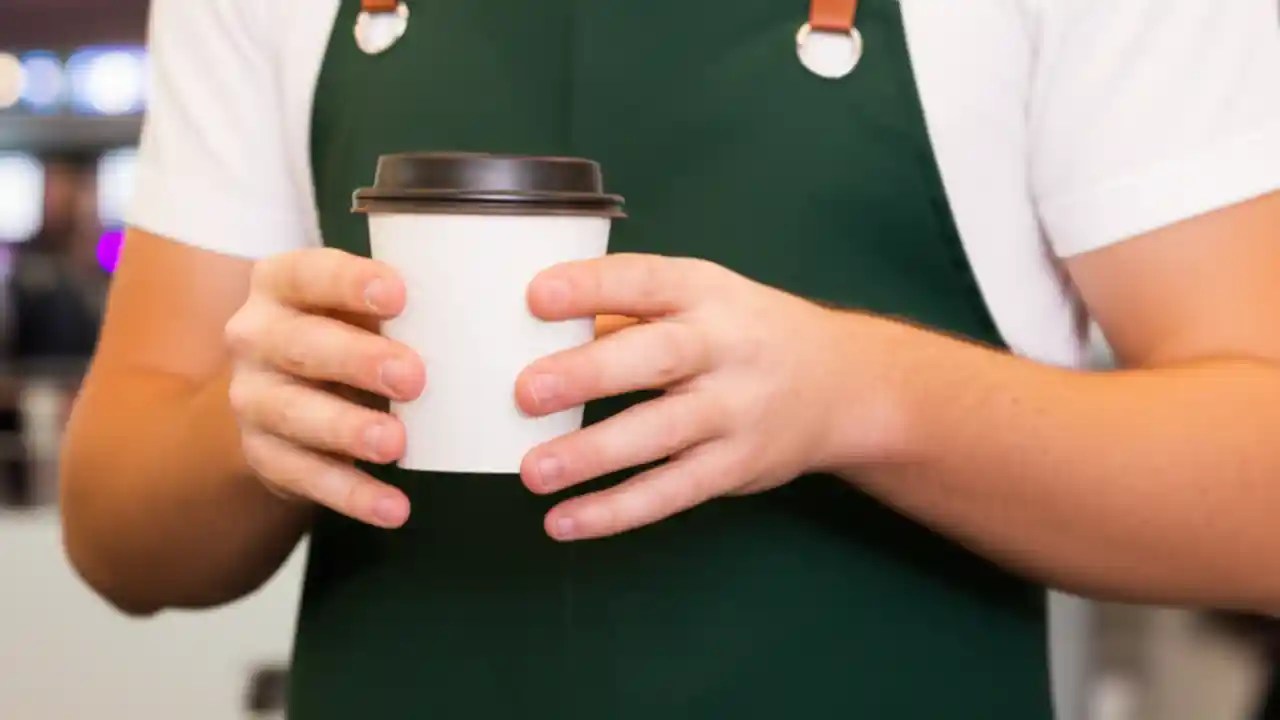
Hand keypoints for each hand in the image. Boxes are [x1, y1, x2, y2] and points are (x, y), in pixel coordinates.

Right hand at [225, 248, 425, 528]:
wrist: (290, 397)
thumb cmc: (350, 333)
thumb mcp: (365, 308)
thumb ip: (405, 304)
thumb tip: (489, 306)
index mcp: (281, 285)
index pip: (306, 273)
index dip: (348, 282)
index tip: (399, 295)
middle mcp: (256, 337)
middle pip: (301, 344)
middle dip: (357, 360)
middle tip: (413, 378)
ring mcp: (253, 398)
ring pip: (294, 413)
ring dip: (347, 430)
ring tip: (396, 445)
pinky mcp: (262, 454)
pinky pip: (304, 477)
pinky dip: (352, 494)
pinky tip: (393, 507)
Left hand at [516, 254, 883, 540]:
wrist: (841, 385)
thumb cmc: (741, 334)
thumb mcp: (700, 301)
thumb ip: (625, 315)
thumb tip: (526, 337)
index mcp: (704, 292)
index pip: (646, 281)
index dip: (592, 287)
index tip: (535, 297)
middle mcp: (724, 347)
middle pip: (656, 357)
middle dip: (589, 374)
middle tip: (526, 391)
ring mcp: (734, 411)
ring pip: (661, 433)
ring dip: (594, 454)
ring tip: (535, 472)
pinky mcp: (735, 467)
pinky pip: (672, 492)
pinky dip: (616, 511)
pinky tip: (565, 522)